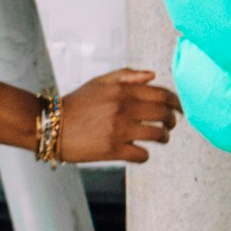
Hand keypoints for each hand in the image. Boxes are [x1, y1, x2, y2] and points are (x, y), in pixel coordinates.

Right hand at [50, 63, 181, 165]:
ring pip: (157, 135)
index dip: (176, 102)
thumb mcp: (99, 82)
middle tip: (170, 124)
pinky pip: (141, 155)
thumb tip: (152, 75)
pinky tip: (140, 152)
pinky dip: (144, 155)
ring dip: (164, 137)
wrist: (51, 125)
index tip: (179, 109)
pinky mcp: (113, 150)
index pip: (161, 94)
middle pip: (163, 114)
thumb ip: (127, 75)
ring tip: (161, 138)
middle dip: (172, 120)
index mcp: (122, 90)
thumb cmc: (77, 104)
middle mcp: (123, 108)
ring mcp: (119, 130)